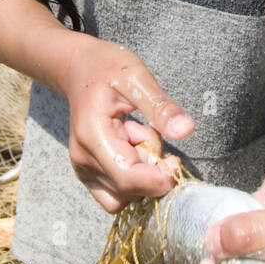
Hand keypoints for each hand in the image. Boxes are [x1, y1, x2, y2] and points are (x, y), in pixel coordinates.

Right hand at [56, 37, 194, 213]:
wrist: (78, 68)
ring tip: (135, 136)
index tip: (176, 162)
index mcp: (92, 136)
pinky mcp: (88, 175)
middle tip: (147, 130)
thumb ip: (160, 106)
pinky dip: (132, 178)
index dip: (157, 179)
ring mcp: (83, 170)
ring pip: (125, 196)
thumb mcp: (136, 76)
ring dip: (141, 173)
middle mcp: (83, 160)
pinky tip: (131, 148)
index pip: (127, 178)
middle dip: (150, 168)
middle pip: (129, 189)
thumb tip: (186, 131)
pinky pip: (117, 194)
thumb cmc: (106, 67)